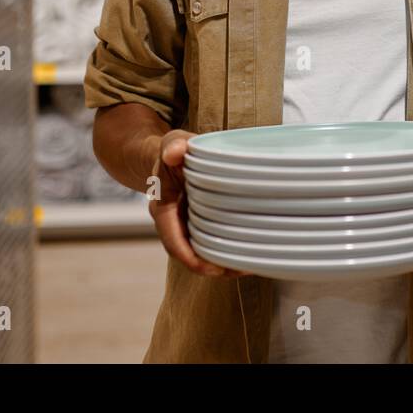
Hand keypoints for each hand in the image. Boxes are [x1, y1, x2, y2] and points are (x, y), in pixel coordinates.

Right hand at [148, 128, 245, 278]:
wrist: (170, 154)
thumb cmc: (172, 149)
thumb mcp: (172, 142)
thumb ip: (173, 146)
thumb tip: (175, 153)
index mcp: (162, 209)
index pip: (173, 243)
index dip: (192, 259)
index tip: (213, 269)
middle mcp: (172, 223)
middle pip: (189, 255)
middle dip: (212, 267)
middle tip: (240, 270)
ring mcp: (185, 225)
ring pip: (201, 252)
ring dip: (222, 262)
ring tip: (249, 266)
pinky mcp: (198, 223)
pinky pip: (210, 241)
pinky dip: (225, 248)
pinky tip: (247, 251)